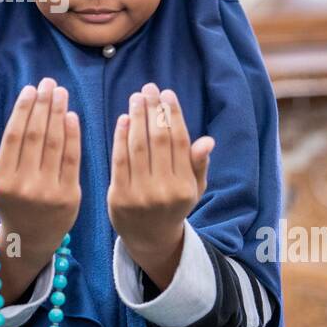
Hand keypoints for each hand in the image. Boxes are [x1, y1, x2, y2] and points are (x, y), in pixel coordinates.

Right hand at [0, 77, 81, 257]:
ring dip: (58, 114)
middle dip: (43, 106)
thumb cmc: (9, 204)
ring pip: (54, 144)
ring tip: (61, 93)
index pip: (13, 137)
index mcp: (2, 182)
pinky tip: (71, 116)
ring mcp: (48, 192)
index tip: (30, 90)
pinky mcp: (70, 196)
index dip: (22, 111)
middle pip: (35, 136)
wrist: (32, 241)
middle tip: (48, 83)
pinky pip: (72, 160)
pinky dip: (73, 136)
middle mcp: (24, 187)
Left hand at [107, 82, 214, 259]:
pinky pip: (120, 160)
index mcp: (185, 186)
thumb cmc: (173, 206)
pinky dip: (121, 137)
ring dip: (137, 118)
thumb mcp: (194, 189)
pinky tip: (123, 119)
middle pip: (159, 141)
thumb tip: (207, 141)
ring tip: (136, 98)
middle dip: (154, 110)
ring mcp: (141, 194)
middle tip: (149, 88)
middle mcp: (165, 190)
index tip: (167, 94)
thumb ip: (198, 165)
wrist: (149, 238)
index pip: (180, 142)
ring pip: (138, 147)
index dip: (174, 115)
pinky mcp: (119, 196)